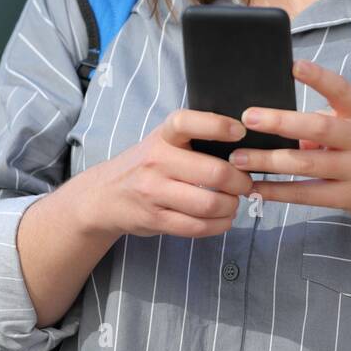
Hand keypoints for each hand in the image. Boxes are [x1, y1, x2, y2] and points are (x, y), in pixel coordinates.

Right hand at [83, 110, 254, 238]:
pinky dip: (219, 225)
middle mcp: (157, 161)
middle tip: (245, 184)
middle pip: (214, 172)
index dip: (218, 126)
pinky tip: (223, 219)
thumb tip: (243, 147)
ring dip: (231, 206)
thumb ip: (194, 140)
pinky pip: (197, 227)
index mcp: (163, 136)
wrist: (105, 195)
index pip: (188, 122)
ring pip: (209, 203)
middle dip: (240, 181)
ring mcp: (154, 192)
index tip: (240, 133)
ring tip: (234, 203)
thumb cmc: (146, 165)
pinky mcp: (155, 219)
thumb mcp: (162, 141)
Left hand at [228, 59, 350, 229]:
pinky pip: (307, 194)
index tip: (293, 64)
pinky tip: (255, 187)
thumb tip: (280, 129)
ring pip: (306, 165)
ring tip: (238, 157)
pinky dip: (278, 192)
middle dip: (280, 122)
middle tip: (247, 117)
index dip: (318, 77)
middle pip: (318, 129)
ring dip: (269, 160)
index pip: (341, 90)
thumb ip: (322, 124)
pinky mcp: (347, 198)